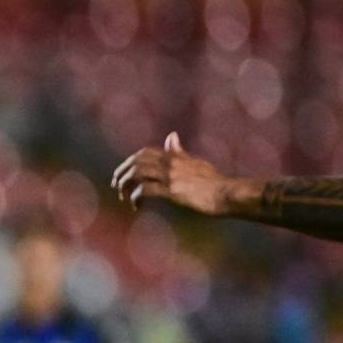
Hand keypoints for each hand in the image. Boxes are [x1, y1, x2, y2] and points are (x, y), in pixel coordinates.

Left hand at [112, 132, 249, 215]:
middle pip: (137, 161)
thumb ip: (180, 152)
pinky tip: (136, 206)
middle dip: (122, 172)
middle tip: (116, 185)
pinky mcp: (172, 191)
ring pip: (137, 173)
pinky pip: (145, 190)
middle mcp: (171, 164)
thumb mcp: (195, 162)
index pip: (145, 152)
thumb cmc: (214, 182)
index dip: (130, 161)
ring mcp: (171, 177)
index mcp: (175, 157)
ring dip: (125, 185)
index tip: (123, 172)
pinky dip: (135, 197)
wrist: (226, 194)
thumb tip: (171, 136)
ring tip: (123, 196)